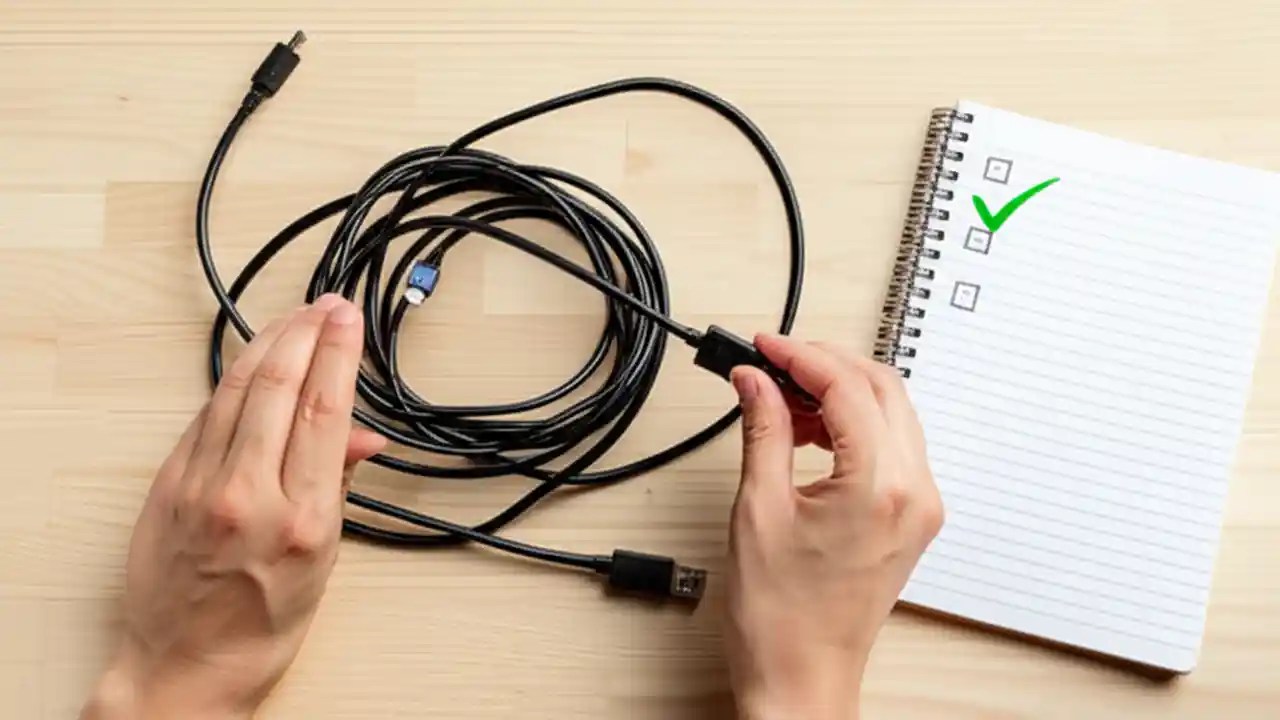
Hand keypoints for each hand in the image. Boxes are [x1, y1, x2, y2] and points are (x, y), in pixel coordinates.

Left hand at [82, 295, 385, 719]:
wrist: (184, 665)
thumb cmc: (262, 626)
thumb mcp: (325, 563)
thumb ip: (338, 487)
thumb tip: (359, 436)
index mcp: (301, 519)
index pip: (325, 411)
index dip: (339, 353)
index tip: (348, 320)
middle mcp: (248, 495)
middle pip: (280, 386)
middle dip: (306, 333)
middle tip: (326, 306)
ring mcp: (200, 486)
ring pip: (237, 390)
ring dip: (269, 344)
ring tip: (293, 318)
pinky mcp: (167, 484)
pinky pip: (205, 415)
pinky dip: (235, 381)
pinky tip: (253, 361)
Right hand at [725, 335, 943, 719]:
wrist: (802, 678)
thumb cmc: (781, 618)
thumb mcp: (758, 510)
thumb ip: (763, 431)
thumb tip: (756, 382)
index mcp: (881, 489)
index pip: (848, 389)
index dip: (800, 356)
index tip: (765, 346)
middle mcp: (915, 493)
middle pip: (882, 388)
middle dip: (825, 364)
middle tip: (773, 362)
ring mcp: (921, 506)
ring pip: (892, 412)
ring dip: (841, 392)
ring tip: (783, 397)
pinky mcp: (913, 518)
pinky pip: (893, 445)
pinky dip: (854, 424)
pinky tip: (810, 429)